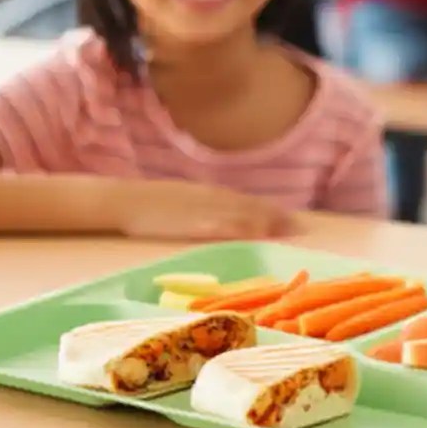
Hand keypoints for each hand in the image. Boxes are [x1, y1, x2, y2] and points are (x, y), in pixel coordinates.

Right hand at [109, 179, 295, 241]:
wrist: (123, 200)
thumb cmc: (150, 205)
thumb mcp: (185, 200)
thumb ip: (207, 209)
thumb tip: (227, 219)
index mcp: (211, 194)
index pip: (249, 202)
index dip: (273, 211)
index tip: (295, 220)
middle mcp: (213, 199)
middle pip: (252, 208)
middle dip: (278, 218)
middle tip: (303, 228)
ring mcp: (203, 210)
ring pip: (242, 215)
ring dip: (267, 222)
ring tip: (290, 230)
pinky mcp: (191, 223)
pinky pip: (220, 225)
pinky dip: (240, 228)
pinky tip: (254, 232)